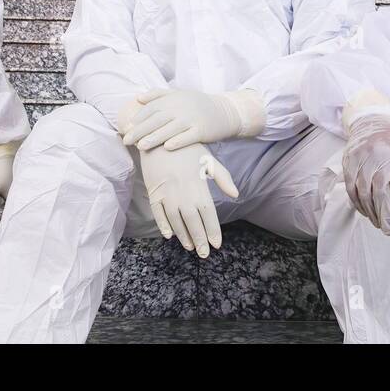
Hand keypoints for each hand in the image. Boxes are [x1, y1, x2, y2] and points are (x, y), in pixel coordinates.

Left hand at [122, 88, 264, 150]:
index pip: (151, 109)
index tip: (126, 129)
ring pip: (170, 129)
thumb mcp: (178, 94)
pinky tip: (167, 147)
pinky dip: (178, 141)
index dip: (137, 119)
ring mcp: (192, 118)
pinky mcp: (202, 130)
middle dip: (140, 130)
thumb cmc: (196, 104)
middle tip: (126, 141)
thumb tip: (138, 98)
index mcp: (172, 99)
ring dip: (155, 138)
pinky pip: (189, 136)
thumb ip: (157, 94)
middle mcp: (180, 108)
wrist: (223, 110)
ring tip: (141, 146)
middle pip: (157, 120)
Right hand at [139, 142, 238, 257]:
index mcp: (198, 185)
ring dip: (183, 235)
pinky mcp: (153, 192)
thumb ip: (223, 177)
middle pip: (192, 221)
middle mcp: (183, 192)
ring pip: (175, 220)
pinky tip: (169, 236)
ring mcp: (166, 193)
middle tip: (204, 253)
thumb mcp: (208, 159)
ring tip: (190, 246)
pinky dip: (163, 225)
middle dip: (199, 239)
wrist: (158, 137)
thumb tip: (236, 194)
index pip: (208, 213)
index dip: (213, 230)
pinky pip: (158, 213)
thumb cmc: (187, 148)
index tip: (217, 244)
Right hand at [342, 113, 389, 235]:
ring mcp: (360, 160)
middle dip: (383, 214)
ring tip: (377, 222)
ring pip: (362, 192)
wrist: (372, 122)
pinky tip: (365, 210)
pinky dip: (357, 203)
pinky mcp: (348, 163)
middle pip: (378, 191)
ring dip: (369, 212)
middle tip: (387, 229)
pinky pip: (350, 188)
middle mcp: (377, 157)